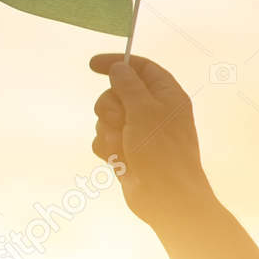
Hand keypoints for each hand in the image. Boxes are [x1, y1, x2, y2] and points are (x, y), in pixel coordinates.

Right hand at [89, 54, 210, 226]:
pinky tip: (118, 158)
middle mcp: (152, 110)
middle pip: (116, 93)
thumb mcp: (144, 110)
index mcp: (166, 96)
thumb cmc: (161, 150)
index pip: (141, 67)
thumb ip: (128, 85)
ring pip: (105, 117)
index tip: (93, 66)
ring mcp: (137, 131)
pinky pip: (103, 138)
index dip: (118, 62)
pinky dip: (107, 146)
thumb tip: (119, 67)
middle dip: (109, 107)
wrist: (165, 196)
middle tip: (119, 120)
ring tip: (123, 146)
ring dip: (108, 130)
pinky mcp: (125, 149)